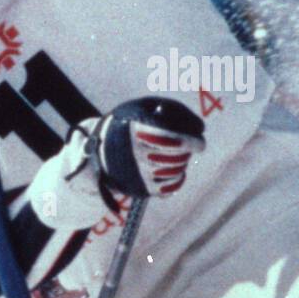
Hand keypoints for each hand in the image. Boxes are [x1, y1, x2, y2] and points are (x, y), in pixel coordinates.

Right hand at [71, 96, 205, 206]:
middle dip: (189, 148)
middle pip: (176, 154)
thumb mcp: (143, 107)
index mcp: (134, 129)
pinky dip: (178, 177)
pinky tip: (175, 169)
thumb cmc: (129, 124)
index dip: (189, 139)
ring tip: (177, 154)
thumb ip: (172, 110)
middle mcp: (135, 153)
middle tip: (195, 144)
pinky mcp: (142, 190)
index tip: (200, 137)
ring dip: (182, 161)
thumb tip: (200, 127)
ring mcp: (139, 174)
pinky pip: (171, 187)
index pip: (169, 137)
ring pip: (176, 170)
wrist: (98, 153)